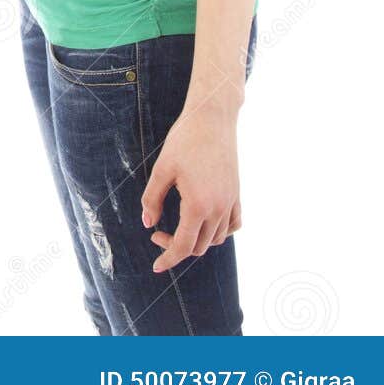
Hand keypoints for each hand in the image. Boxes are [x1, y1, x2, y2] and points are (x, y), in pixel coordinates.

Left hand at [141, 107, 241, 272]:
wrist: (213, 118)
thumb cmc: (184, 140)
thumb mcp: (162, 169)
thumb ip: (152, 198)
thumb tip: (147, 223)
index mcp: (198, 206)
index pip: (183, 246)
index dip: (168, 258)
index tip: (156, 266)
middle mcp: (219, 209)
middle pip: (199, 246)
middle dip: (177, 247)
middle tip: (157, 232)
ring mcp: (231, 202)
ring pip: (216, 238)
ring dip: (197, 241)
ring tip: (178, 228)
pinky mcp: (237, 193)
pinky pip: (233, 224)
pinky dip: (220, 232)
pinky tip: (206, 224)